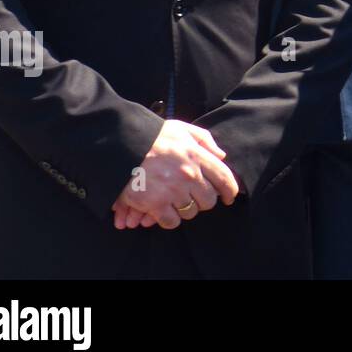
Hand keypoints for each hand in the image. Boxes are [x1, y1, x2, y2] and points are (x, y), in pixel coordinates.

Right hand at [111, 121, 237, 229]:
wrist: (120, 146)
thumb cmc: (152, 137)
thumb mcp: (181, 129)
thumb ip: (204, 140)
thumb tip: (221, 155)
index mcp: (196, 155)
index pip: (224, 178)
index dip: (230, 190)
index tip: (230, 197)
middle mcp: (188, 174)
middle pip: (209, 200)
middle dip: (204, 201)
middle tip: (193, 197)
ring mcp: (172, 190)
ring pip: (191, 212)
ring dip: (185, 210)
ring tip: (174, 201)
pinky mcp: (155, 204)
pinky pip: (172, 222)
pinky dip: (169, 219)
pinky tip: (163, 210)